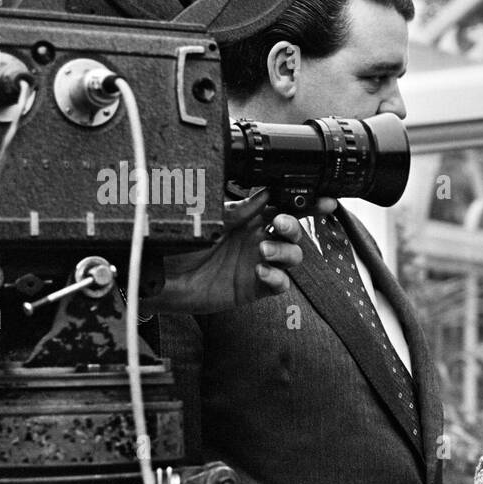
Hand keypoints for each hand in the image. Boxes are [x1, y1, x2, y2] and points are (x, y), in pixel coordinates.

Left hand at [143, 189, 305, 314]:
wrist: (159, 278)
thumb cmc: (176, 245)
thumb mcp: (209, 219)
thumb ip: (239, 210)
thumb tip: (265, 196)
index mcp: (245, 218)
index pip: (281, 207)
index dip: (305, 203)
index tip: (323, 201)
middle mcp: (254, 239)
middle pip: (293, 231)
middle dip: (293, 226)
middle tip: (278, 225)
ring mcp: (255, 264)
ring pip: (292, 256)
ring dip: (285, 252)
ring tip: (263, 252)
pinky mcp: (253, 288)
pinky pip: (280, 283)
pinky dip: (277, 277)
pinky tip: (261, 272)